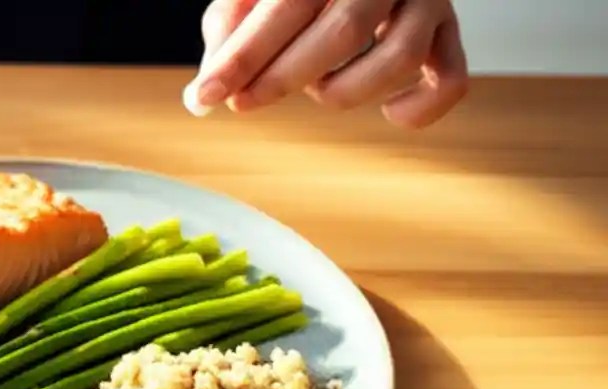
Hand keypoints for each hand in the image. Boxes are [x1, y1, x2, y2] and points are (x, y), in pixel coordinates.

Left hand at [184, 0, 468, 128]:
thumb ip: (229, 31)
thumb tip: (203, 95)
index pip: (284, 6)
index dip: (242, 57)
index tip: (207, 95)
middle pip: (342, 31)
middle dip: (283, 78)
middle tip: (243, 102)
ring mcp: (426, 0)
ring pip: (400, 56)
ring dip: (346, 89)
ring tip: (317, 87)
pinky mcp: (448, 32)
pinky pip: (450, 80)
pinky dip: (417, 109)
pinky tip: (387, 111)